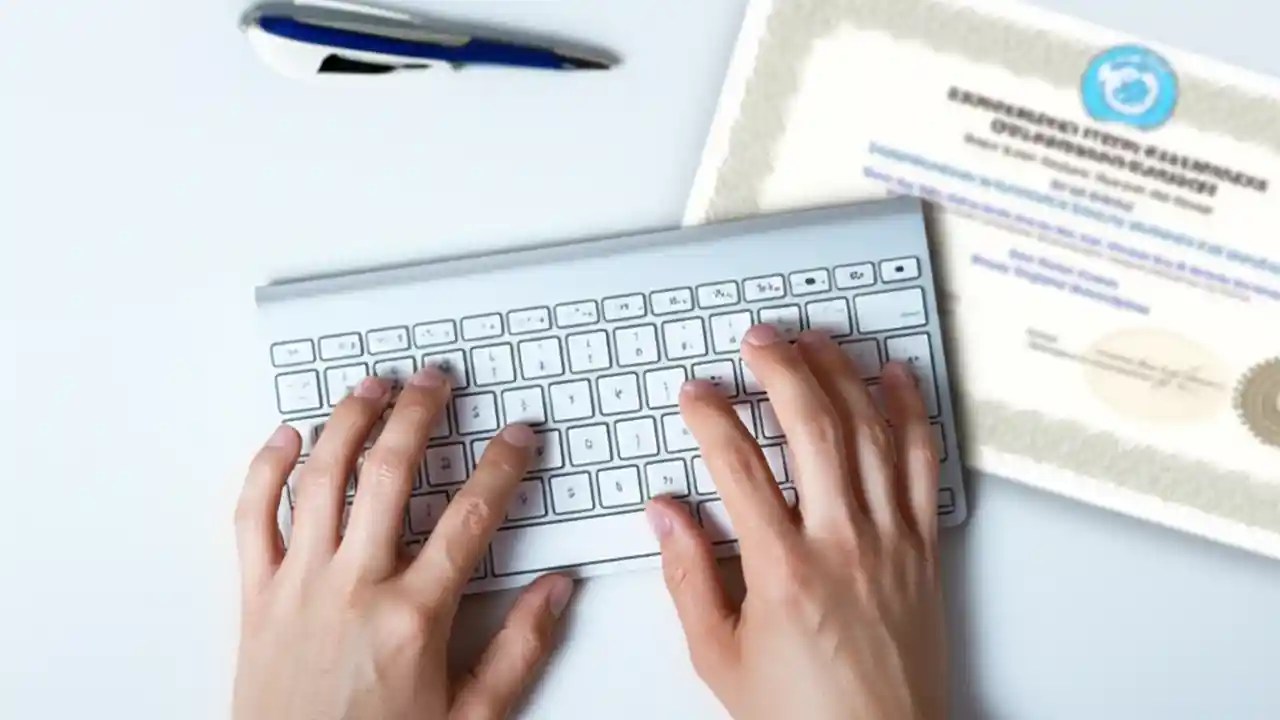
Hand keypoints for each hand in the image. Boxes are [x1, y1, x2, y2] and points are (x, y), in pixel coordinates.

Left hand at [233, 370, 573, 719]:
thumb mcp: (470, 718)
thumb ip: (519, 651)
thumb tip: (555, 591)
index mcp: (414, 616)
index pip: (471, 517)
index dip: (503, 466)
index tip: (519, 436)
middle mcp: (355, 587)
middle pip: (390, 474)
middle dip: (418, 414)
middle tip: (436, 381)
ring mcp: (300, 585)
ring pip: (322, 479)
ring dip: (348, 421)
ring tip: (371, 386)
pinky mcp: (256, 596)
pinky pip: (253, 516)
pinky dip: (265, 468)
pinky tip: (286, 437)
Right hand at [647, 326, 946, 719]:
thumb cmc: (803, 714)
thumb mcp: (719, 656)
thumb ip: (688, 577)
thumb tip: (666, 514)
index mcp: (784, 571)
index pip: (738, 467)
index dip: (712, 418)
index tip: (696, 394)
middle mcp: (843, 543)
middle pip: (812, 429)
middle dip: (781, 370)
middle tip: (758, 341)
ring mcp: (891, 540)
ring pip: (870, 433)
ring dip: (842, 375)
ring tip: (816, 340)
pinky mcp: (924, 548)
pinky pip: (923, 464)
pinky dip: (910, 412)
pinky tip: (895, 378)